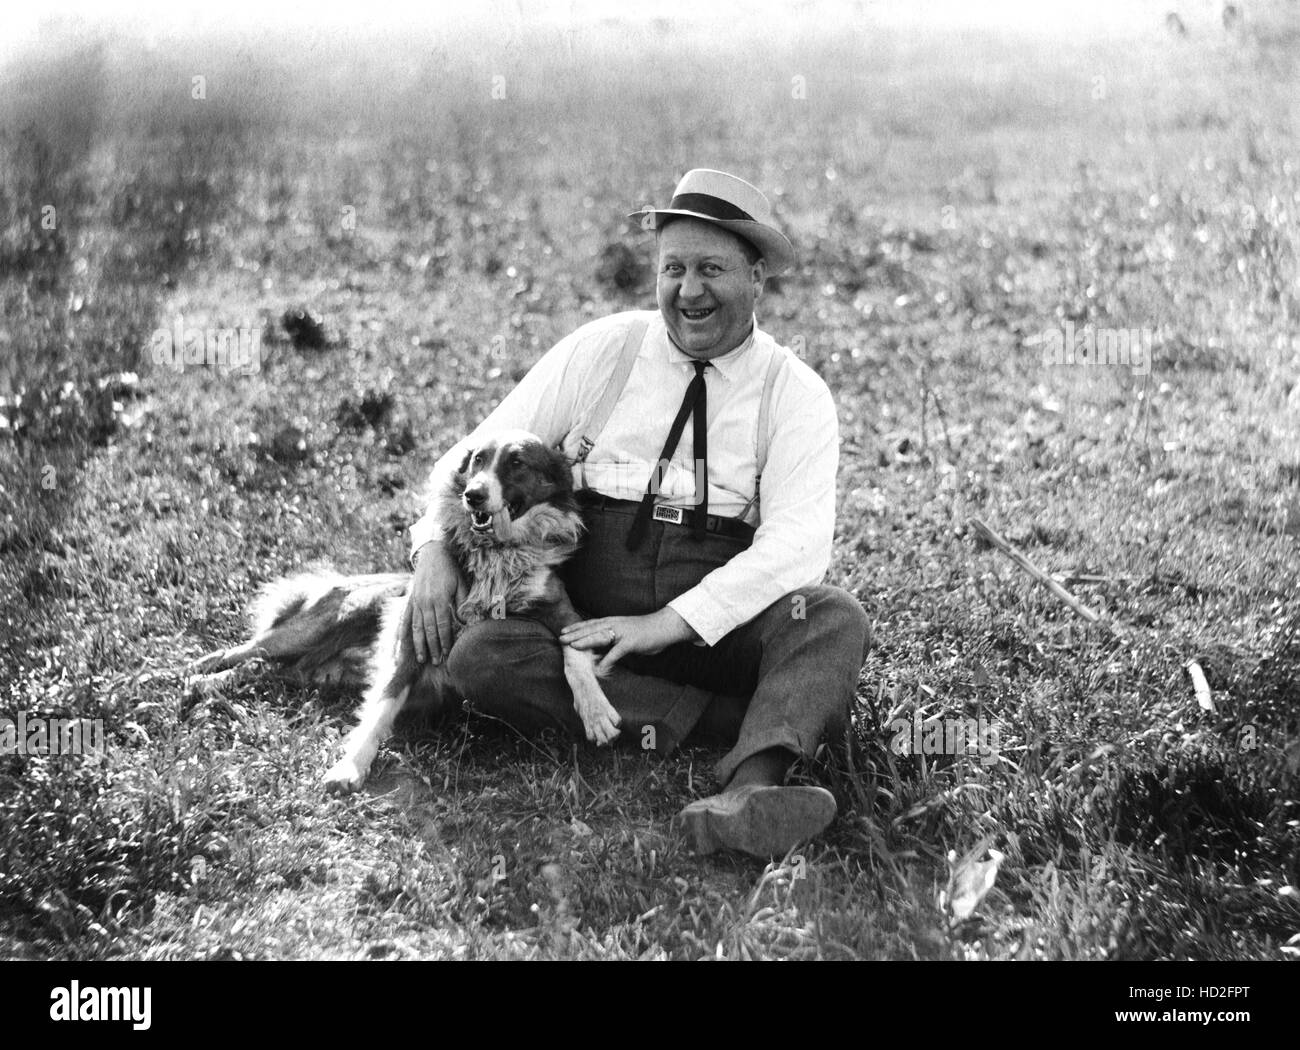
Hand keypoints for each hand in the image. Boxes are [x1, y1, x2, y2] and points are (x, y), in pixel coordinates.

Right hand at [398, 542, 465, 664]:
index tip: (448, 653)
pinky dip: (403, 631)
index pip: (443, 625)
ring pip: (416, 627)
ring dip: (418, 644)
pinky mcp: (410, 599)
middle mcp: (425, 602)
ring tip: (421, 659)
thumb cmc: (450, 568)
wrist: (431, 552)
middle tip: (437, 662)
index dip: (445, 641)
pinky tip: (400, 643)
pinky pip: (405, 618)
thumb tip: (465, 622)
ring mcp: (416, 601)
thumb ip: (462, 602)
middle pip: (429, 630)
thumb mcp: (460, 582)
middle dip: (433, 647)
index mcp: (440, 599)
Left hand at [559, 607, 698, 673]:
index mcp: (613, 622)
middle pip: (590, 629)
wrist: (664, 626)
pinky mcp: (631, 642)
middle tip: (560, 638)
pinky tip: (598, 669)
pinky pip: (615, 653)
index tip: (563, 631)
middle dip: (575, 634)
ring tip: (572, 648)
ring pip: (599, 637)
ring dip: (585, 642)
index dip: (576, 628)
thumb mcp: (626, 633)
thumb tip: (602, 649)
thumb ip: (613, 640)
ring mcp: (622, 633)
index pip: (590, 624)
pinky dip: (606, 661)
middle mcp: (615, 624)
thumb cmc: (646, 631)